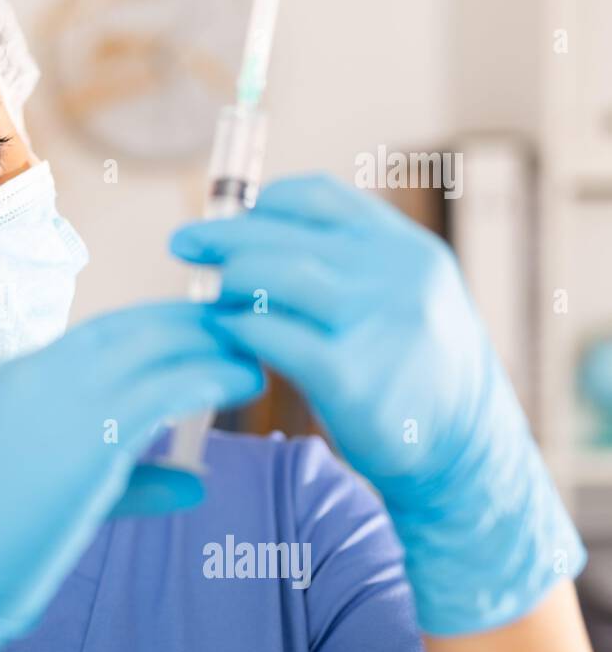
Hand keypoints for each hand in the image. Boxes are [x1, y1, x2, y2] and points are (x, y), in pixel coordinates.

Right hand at [0, 302, 263, 651]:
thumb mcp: (60, 494)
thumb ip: (130, 481)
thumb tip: (194, 483)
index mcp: (23, 378)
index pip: (106, 332)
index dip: (162, 324)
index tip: (206, 329)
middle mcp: (42, 373)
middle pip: (136, 326)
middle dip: (196, 320)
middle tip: (248, 323)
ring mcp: (61, 399)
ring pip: (154, 346)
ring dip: (212, 341)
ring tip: (260, 346)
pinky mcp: (86, 436)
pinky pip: (162, 388)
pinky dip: (210, 374)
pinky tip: (243, 378)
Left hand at [171, 174, 584, 634]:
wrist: (465, 455)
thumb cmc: (414, 371)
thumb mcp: (406, 297)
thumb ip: (350, 263)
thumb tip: (259, 234)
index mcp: (407, 248)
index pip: (318, 196)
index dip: (262, 204)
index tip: (229, 219)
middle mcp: (398, 275)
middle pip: (284, 234)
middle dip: (223, 236)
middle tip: (185, 244)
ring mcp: (377, 324)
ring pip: (273, 276)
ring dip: (229, 280)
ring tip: (210, 293)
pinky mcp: (350, 378)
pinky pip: (272, 336)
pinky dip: (237, 328)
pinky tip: (223, 331)